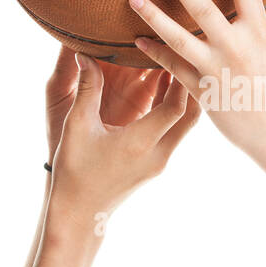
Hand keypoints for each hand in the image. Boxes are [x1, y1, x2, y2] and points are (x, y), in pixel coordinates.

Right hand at [50, 53, 200, 216]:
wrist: (80, 213)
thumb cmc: (74, 171)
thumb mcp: (76, 127)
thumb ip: (86, 89)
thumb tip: (86, 54)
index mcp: (140, 144)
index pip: (175, 107)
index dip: (178, 77)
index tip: (172, 53)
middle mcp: (158, 155)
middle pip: (191, 115)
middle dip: (192, 85)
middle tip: (186, 57)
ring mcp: (161, 162)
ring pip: (187, 125)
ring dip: (186, 97)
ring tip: (179, 68)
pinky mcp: (157, 166)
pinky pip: (176, 133)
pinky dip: (176, 111)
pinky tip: (165, 91)